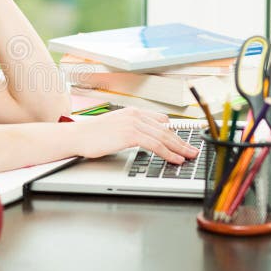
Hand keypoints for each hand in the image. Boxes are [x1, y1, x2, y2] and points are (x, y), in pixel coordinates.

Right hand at [74, 108, 198, 163]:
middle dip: (182, 141)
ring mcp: (133, 123)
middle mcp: (135, 115)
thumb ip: (132, 129)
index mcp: (133, 111)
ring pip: (164, 137)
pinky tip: (175, 159)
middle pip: (166, 129)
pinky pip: (155, 144)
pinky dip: (168, 153)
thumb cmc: (92, 135)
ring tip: (189, 156)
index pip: (160, 121)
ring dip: (179, 148)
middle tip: (193, 150)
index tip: (183, 141)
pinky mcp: (130, 134)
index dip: (174, 133)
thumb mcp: (115, 127)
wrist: (77, 136)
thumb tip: (145, 138)